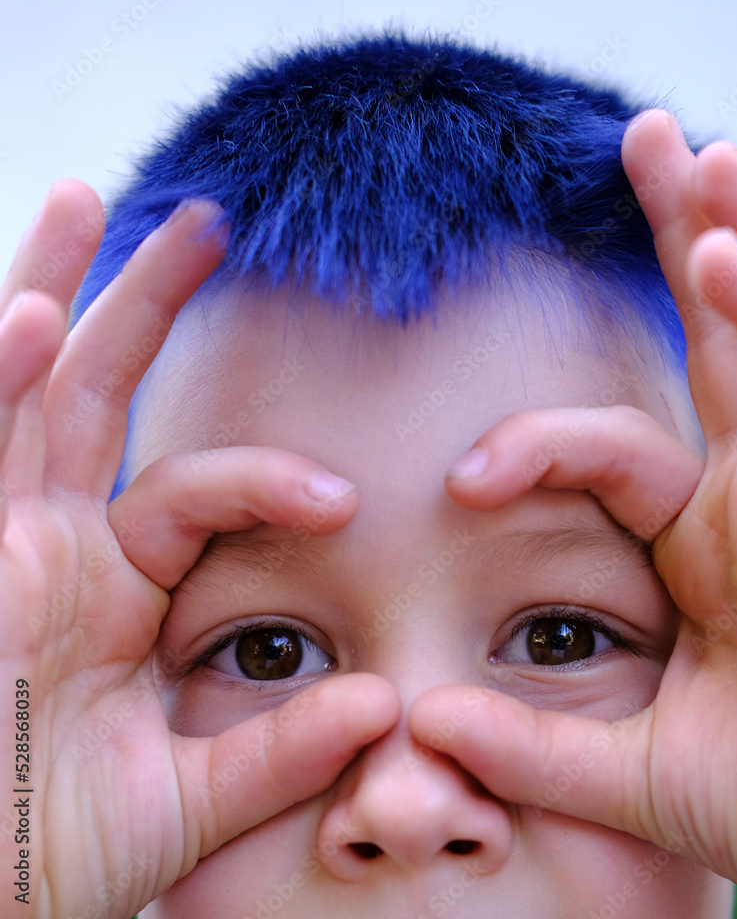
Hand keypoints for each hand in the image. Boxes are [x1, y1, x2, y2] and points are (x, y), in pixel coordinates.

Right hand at [0, 183, 397, 918]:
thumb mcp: (194, 797)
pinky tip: (20, 317)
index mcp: (113, 582)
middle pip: (99, 393)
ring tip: (84, 198)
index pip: (201, 490)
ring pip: (23, 393)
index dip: (275, 482)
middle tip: (202, 216)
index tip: (346, 498)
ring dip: (49, 292)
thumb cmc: (61, 857)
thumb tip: (385, 701)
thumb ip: (286, 747)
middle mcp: (47, 544)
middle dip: (142, 301)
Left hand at [410, 112, 736, 917]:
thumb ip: (525, 740)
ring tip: (700, 144)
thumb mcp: (621, 762)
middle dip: (689, 227)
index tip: (458, 479)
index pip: (618, 442)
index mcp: (714, 533)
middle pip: (726, 328)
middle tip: (649, 135)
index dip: (535, 443)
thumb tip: (421, 720)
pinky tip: (724, 250)